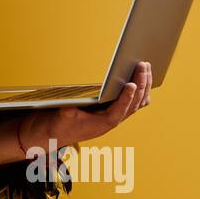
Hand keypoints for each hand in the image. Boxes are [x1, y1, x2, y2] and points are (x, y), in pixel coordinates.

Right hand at [23, 60, 151, 149]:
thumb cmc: (57, 127)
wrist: (54, 134)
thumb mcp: (59, 119)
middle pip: (133, 104)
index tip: (132, 84)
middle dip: (141, 84)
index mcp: (101, 125)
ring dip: (144, 86)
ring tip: (146, 67)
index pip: (118, 112)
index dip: (126, 99)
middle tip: (143, 64)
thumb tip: (70, 108)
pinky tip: (141, 78)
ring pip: (137, 103)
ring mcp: (115, 116)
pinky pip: (132, 102)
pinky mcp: (113, 111)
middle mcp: (112, 121)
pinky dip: (139, 91)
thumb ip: (67, 114)